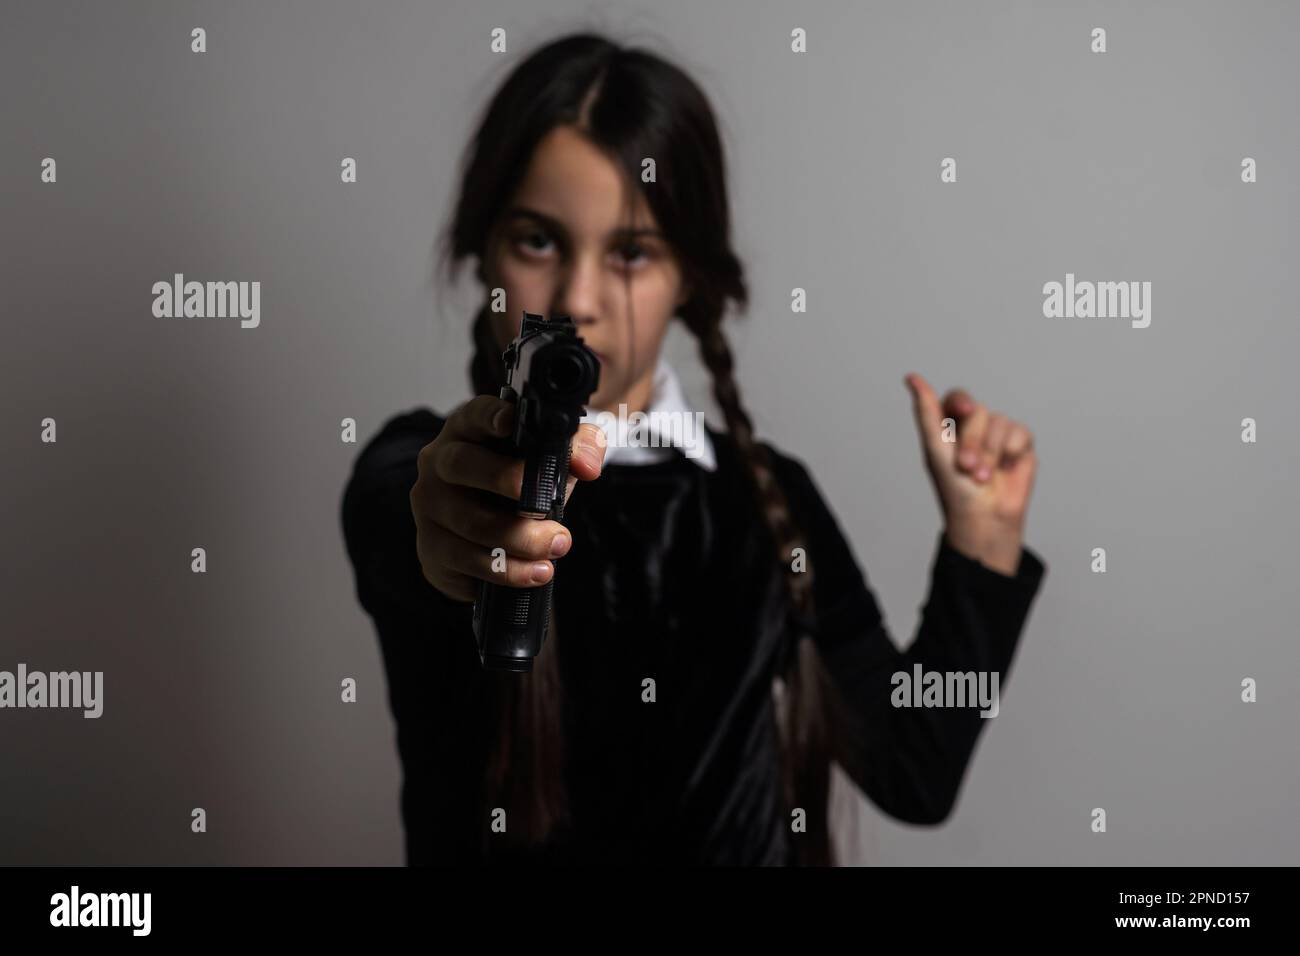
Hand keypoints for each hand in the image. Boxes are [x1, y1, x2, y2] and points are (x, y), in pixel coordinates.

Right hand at [410, 394, 605, 601]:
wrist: (483, 540)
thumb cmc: (513, 489)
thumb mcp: (546, 463)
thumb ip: (576, 449)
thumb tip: (588, 464)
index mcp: (467, 431)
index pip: (474, 414)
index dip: (490, 415)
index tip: (510, 422)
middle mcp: (439, 463)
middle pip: (461, 464)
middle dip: (505, 480)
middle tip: (544, 503)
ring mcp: (429, 506)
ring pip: (470, 522)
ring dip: (522, 539)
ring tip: (557, 545)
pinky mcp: (431, 546)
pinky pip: (467, 561)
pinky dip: (508, 570)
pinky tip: (536, 571)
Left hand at [903, 372, 1037, 574]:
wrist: (984, 518)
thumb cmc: (954, 488)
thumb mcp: (935, 449)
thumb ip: (926, 412)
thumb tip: (911, 377)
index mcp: (950, 425)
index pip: (956, 398)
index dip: (960, 401)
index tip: (964, 409)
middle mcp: (975, 426)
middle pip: (978, 411)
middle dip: (972, 441)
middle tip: (966, 467)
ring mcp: (998, 434)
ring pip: (1000, 421)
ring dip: (990, 452)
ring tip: (982, 476)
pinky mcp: (1021, 445)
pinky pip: (1021, 432)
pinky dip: (1012, 451)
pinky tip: (1006, 469)